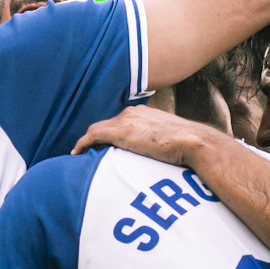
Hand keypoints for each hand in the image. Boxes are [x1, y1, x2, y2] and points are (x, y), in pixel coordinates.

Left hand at [74, 105, 214, 164]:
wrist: (194, 142)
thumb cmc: (190, 146)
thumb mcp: (174, 140)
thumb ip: (163, 142)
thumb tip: (166, 155)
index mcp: (145, 113)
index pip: (121, 121)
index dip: (111, 133)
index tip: (106, 146)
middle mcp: (133, 113)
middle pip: (107, 124)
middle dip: (97, 137)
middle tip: (88, 151)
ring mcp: (126, 121)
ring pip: (97, 129)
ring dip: (88, 141)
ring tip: (79, 155)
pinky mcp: (121, 132)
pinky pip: (93, 136)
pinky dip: (82, 144)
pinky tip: (76, 154)